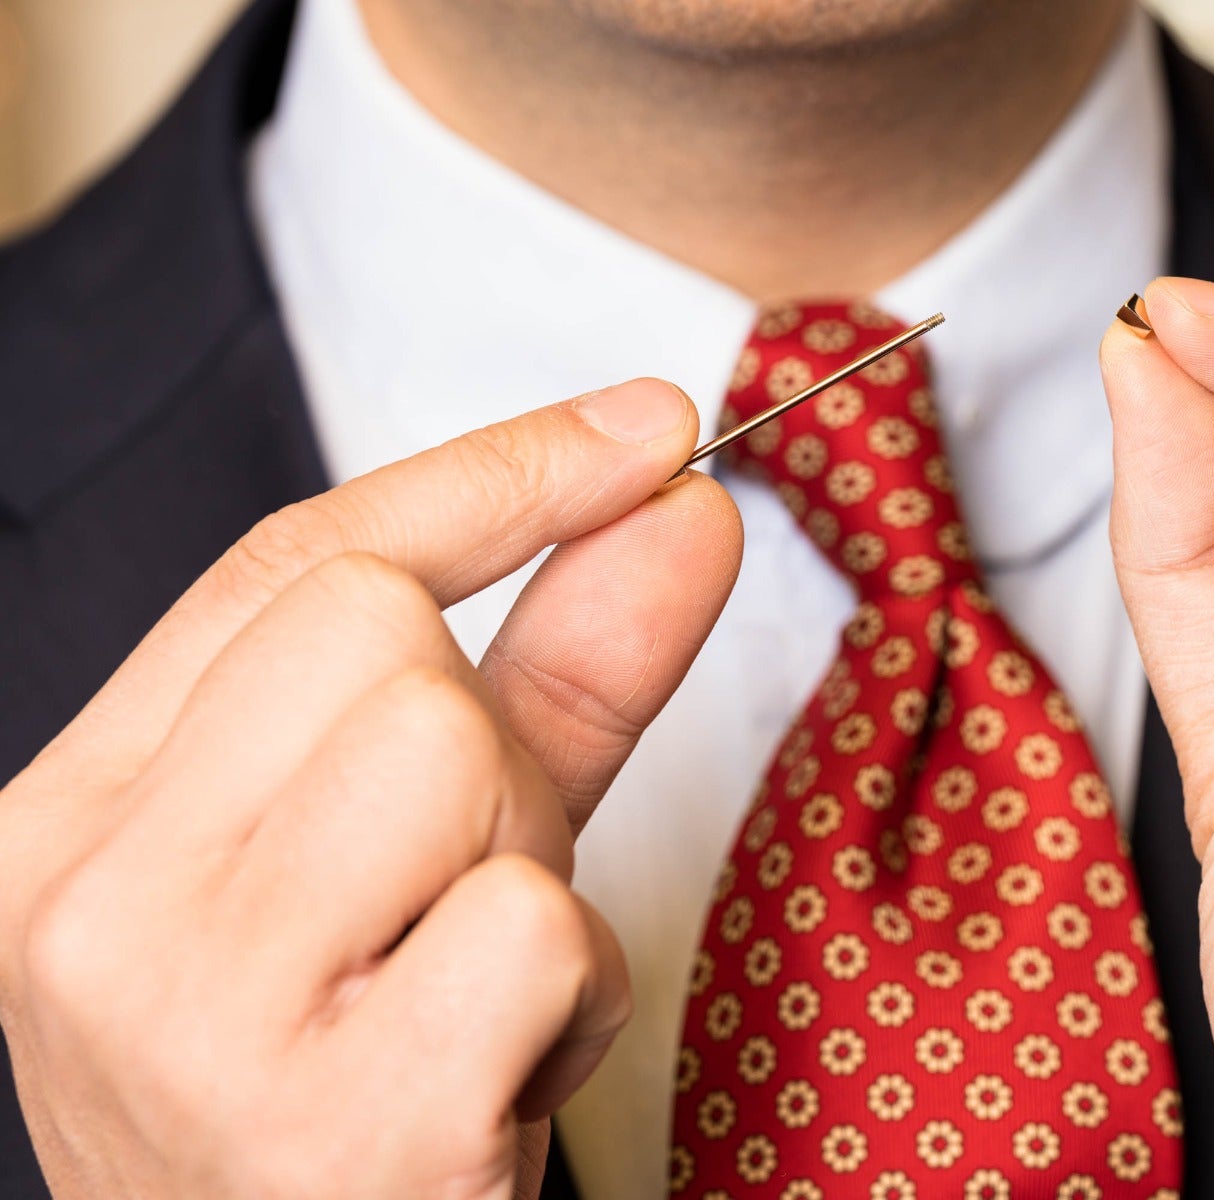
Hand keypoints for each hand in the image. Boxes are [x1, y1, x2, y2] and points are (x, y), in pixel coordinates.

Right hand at [0, 381, 741, 1198]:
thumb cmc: (362, 1072)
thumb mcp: (433, 852)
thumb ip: (553, 667)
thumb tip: (680, 494)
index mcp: (72, 822)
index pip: (286, 562)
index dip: (486, 477)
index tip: (646, 424)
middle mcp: (89, 905)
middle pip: (382, 635)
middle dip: (487, 745)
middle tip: (450, 895)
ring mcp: (189, 1019)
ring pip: (454, 753)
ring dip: (526, 868)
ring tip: (463, 991)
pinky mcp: (330, 1124)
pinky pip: (529, 927)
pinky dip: (569, 995)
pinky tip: (496, 1077)